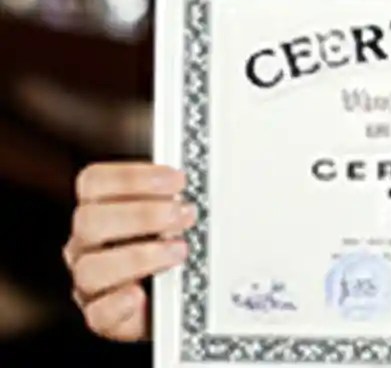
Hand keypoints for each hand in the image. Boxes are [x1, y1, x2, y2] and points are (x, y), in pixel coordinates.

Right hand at [63, 162, 194, 341]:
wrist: (176, 301)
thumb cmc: (174, 249)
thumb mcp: (176, 219)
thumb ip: (177, 200)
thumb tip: (200, 185)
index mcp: (100, 211)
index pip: (94, 182)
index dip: (132, 177)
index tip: (176, 179)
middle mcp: (87, 245)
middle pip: (90, 221)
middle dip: (142, 214)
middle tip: (185, 214)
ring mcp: (89, 283)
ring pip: (91, 268)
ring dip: (141, 256)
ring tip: (180, 251)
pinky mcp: (103, 317)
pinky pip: (99, 314)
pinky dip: (121, 303)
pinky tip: (142, 294)